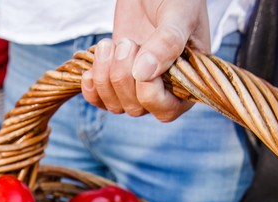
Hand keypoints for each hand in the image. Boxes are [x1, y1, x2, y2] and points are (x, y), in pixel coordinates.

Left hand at [81, 0, 209, 120]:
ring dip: (105, 77)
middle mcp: (164, 91)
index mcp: (187, 82)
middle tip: (126, 42)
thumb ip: (167, 42)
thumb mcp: (178, 15)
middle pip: (136, 108)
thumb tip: (143, 74)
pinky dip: (92, 88)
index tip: (141, 58)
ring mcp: (139, 87)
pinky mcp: (117, 79)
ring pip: (115, 105)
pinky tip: (90, 70)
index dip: (148, 93)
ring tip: (109, 44)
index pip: (165, 111)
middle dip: (123, 76)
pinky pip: (100, 100)